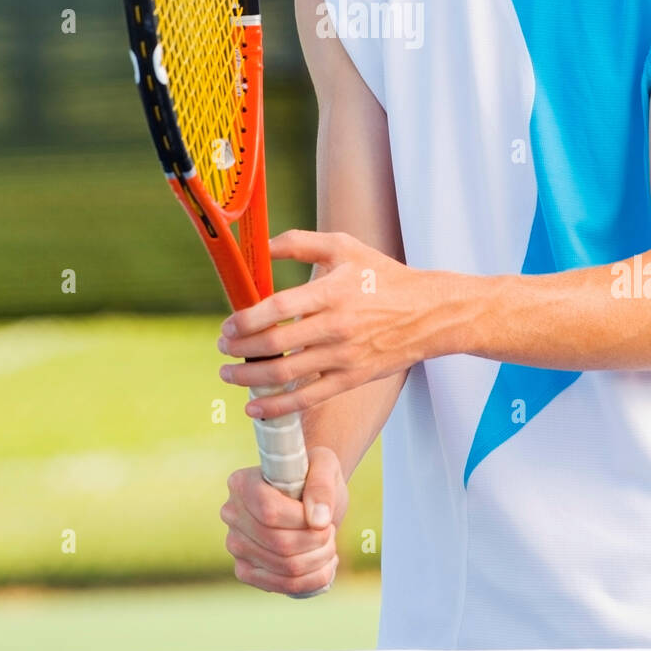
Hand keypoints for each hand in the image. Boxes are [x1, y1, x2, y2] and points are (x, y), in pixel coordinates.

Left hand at [217, 229, 432, 418]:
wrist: (428, 313)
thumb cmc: (383, 276)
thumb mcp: (345, 247)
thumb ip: (301, 243)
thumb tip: (262, 247)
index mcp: (331, 292)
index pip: (278, 307)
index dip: (247, 319)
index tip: (228, 326)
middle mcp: (336, 326)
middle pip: (276, 344)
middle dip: (241, 349)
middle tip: (222, 348)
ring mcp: (343, 356)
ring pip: (286, 374)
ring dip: (250, 378)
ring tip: (230, 374)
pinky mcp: (351, 378)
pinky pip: (308, 398)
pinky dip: (278, 406)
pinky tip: (255, 407)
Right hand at [220, 446, 346, 595]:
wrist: (308, 497)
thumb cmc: (314, 475)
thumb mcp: (325, 466)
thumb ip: (322, 486)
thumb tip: (318, 521)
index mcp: (242, 483)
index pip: (270, 511)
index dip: (302, 519)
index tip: (323, 516)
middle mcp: (232, 514)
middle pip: (279, 543)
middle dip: (316, 541)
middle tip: (330, 531)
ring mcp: (236, 545)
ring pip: (285, 567)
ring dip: (319, 560)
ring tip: (329, 546)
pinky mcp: (245, 570)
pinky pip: (282, 586)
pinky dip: (313, 580)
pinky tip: (323, 564)